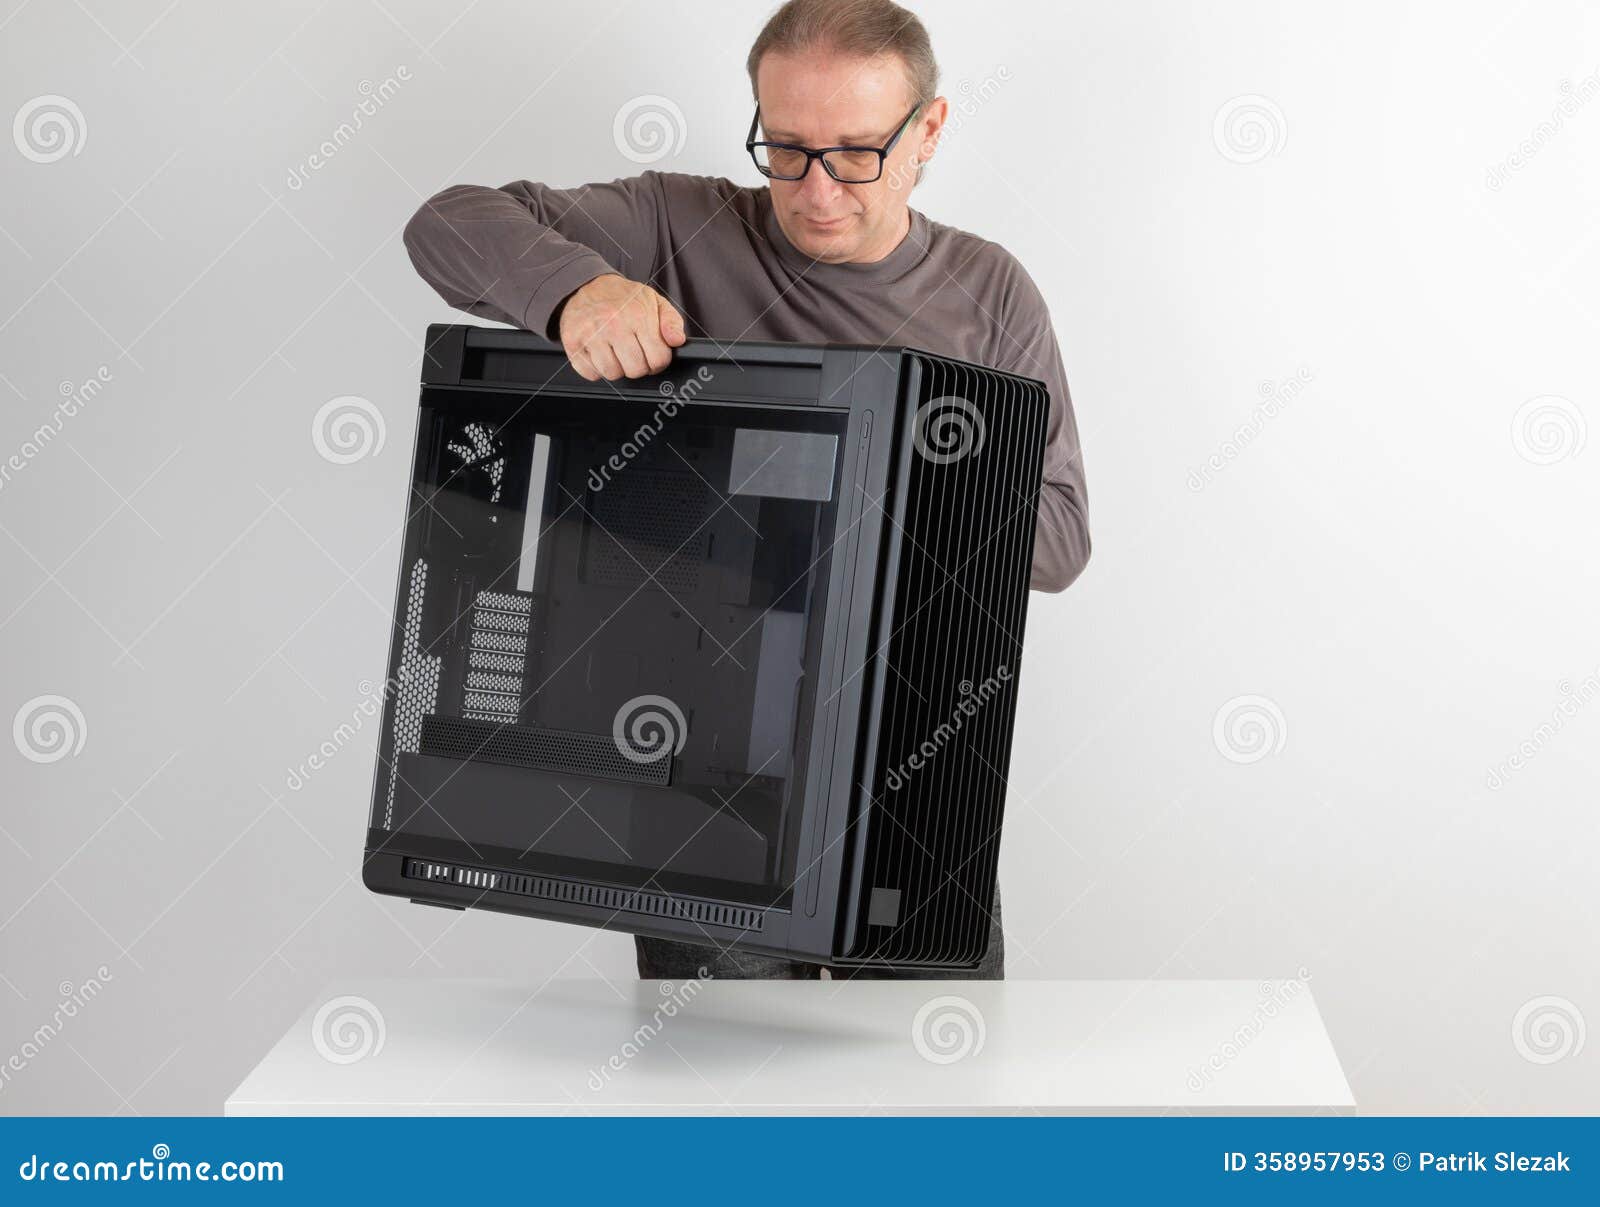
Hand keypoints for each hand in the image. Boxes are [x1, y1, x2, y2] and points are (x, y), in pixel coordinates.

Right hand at [557, 273, 686, 380]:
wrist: (586, 285)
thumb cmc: (622, 297)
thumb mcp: (654, 301)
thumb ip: (671, 321)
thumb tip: (677, 340)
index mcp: (637, 315)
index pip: (657, 360)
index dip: (658, 361)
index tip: (652, 354)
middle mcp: (613, 325)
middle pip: (635, 370)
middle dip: (638, 365)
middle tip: (633, 352)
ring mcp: (591, 334)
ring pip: (612, 374)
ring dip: (617, 367)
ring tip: (616, 351)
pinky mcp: (573, 343)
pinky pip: (590, 373)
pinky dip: (596, 368)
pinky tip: (600, 352)